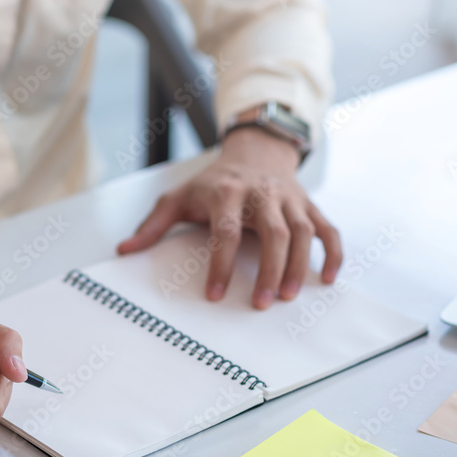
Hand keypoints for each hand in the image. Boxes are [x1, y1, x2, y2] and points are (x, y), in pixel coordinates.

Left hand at [117, 128, 341, 308]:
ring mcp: (289, 199)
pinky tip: (327, 279)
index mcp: (227, 193)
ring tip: (288, 297)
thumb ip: (153, 225)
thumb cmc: (214, 183)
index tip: (215, 295)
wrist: (254, 153)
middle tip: (260, 304)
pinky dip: (332, 253)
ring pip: (302, 231)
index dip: (221, 264)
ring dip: (298, 266)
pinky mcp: (309, 205)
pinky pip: (327, 229)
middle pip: (273, 232)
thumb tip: (124, 249)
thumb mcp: (179, 197)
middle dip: (268, 269)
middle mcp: (262, 193)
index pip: (226, 231)